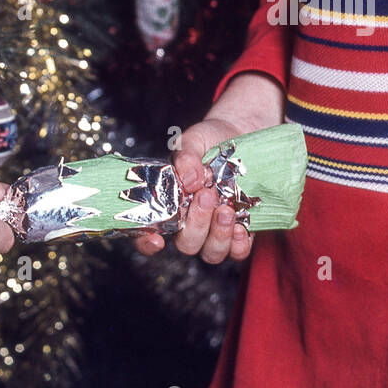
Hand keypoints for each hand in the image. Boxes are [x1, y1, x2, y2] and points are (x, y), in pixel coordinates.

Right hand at [134, 73, 285, 264]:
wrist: (241, 135)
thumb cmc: (210, 139)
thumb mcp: (194, 140)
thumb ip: (186, 157)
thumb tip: (189, 180)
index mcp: (168, 202)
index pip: (147, 231)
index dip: (146, 241)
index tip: (156, 239)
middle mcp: (190, 221)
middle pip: (186, 244)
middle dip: (196, 224)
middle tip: (206, 195)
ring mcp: (215, 230)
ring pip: (211, 253)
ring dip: (218, 236)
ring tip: (226, 209)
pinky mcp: (241, 231)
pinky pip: (238, 252)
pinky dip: (239, 244)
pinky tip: (241, 226)